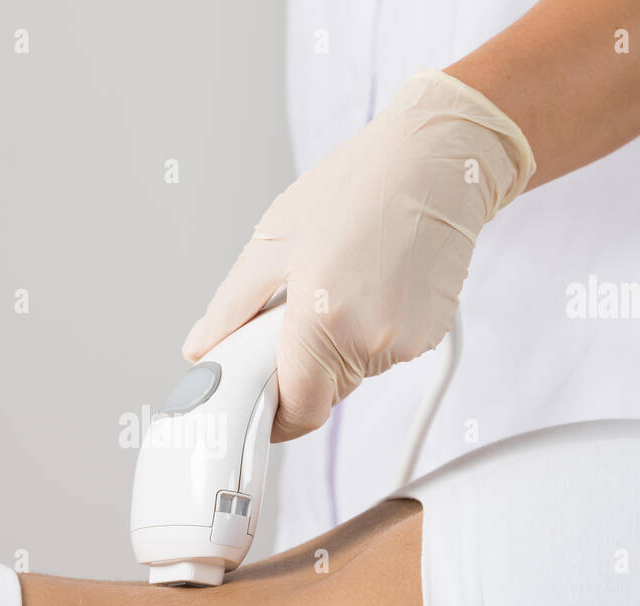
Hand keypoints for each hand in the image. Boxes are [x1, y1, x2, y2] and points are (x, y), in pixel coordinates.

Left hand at [181, 70, 534, 440]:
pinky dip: (364, 329)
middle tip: (290, 312)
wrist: (438, 156)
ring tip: (335, 279)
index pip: (297, 412)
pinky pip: (381, 352)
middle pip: (322, 392)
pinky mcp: (428, 334)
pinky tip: (366, 279)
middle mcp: (370, 341)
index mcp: (324, 321)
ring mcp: (405, 341)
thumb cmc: (362, 184)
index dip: (273, 415)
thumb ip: (232, 306)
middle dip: (297, 366)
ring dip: (331, 345)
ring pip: (352, 372)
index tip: (256, 400)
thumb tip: (201, 347)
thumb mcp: (273, 238)